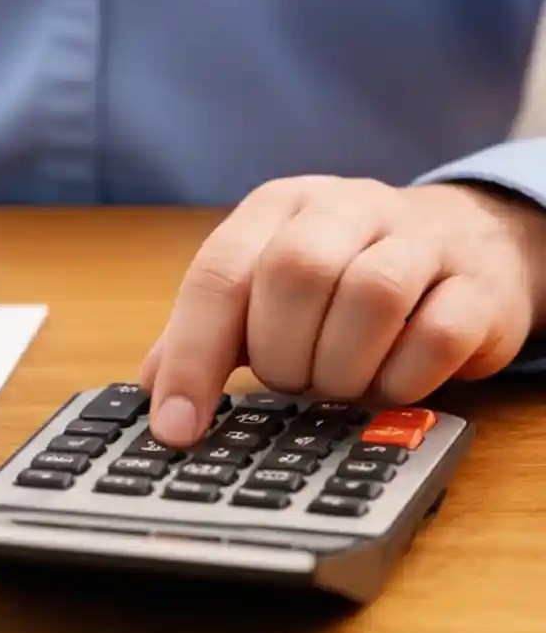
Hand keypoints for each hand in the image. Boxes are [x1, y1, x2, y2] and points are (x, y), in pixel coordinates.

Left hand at [140, 176, 545, 446]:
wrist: (468, 246)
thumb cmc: (344, 276)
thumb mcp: (264, 288)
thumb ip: (206, 331)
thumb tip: (154, 386)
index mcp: (280, 207)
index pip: (220, 273)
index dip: (192, 356)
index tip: (177, 425)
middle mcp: (349, 207)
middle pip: (296, 274)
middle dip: (280, 352)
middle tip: (289, 380)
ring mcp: (421, 240)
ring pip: (371, 296)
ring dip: (342, 365)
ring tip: (338, 382)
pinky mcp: (479, 285)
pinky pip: (438, 334)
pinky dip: (403, 377)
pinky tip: (389, 382)